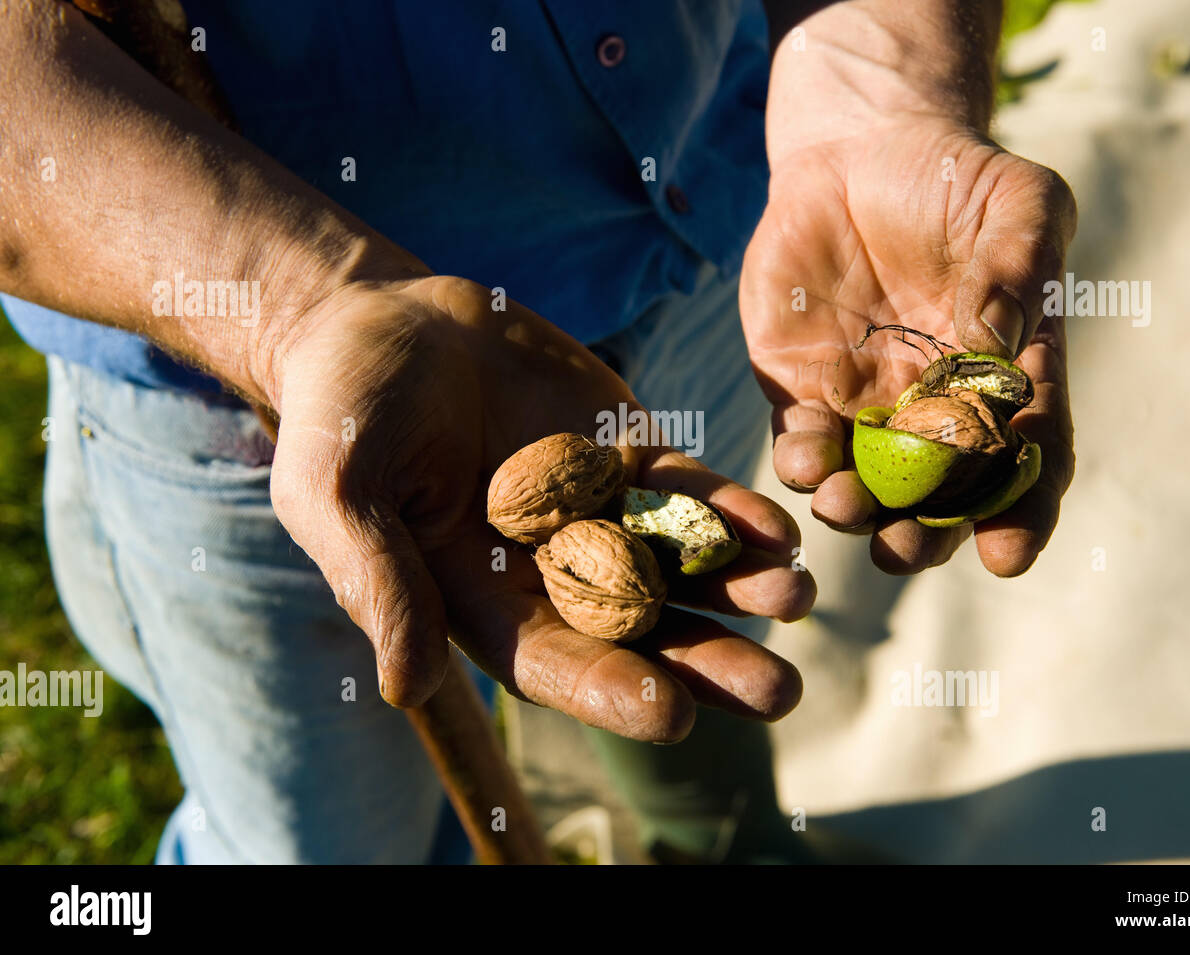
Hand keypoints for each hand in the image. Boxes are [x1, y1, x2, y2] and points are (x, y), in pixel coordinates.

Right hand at [265, 276, 813, 740]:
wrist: (382, 322)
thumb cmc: (341, 415)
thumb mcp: (337, 493)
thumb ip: (377, 580)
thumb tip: (405, 687)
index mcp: (481, 602)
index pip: (555, 664)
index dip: (611, 690)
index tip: (672, 710)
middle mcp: (550, 572)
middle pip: (640, 634)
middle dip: (707, 662)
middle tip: (777, 692)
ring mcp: (597, 511)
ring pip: (680, 567)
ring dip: (741, 590)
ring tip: (796, 599)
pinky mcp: (627, 454)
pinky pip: (688, 489)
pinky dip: (732, 510)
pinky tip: (778, 529)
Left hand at [740, 8, 1076, 576]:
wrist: (862, 150)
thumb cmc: (957, 178)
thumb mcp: (1019, 204)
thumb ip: (1020, 267)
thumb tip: (998, 338)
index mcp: (1006, 379)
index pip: (1025, 459)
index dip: (1020, 513)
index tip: (1007, 553)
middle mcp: (939, 409)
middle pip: (938, 496)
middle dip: (924, 535)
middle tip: (906, 550)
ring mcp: (868, 404)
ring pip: (863, 484)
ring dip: (854, 510)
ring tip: (846, 509)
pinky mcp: (802, 387)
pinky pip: (800, 441)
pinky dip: (801, 459)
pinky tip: (803, 460)